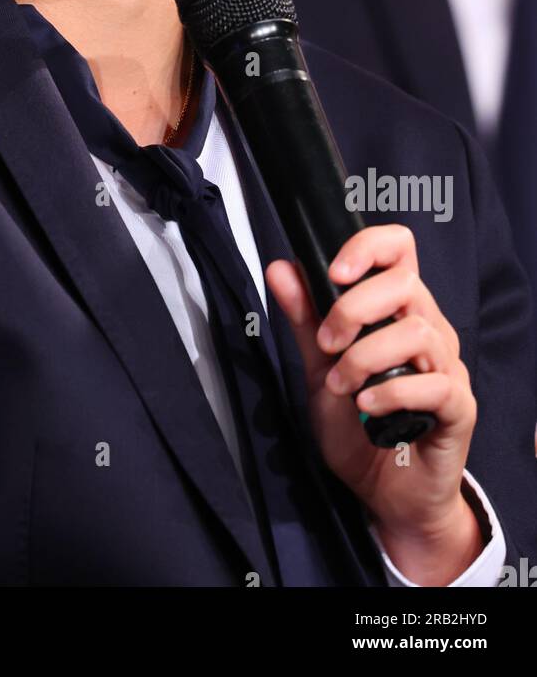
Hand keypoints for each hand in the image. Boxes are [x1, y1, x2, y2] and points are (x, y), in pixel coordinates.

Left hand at [266, 224, 481, 582]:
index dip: (369, 247)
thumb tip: (281, 267)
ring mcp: (447, 367)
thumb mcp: (318, 369)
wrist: (383, 493)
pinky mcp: (459, 407)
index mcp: (397, 310)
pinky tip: (367, 407)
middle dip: (354, 308)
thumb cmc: (356, 426)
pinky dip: (392, 393)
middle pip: (405, 284)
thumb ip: (304, 319)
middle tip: (327, 344)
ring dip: (365, 357)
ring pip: (417, 331)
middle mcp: (429, 329)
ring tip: (341, 385)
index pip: (400, 249)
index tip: (334, 271)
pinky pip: (434, 384)